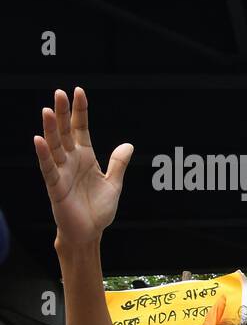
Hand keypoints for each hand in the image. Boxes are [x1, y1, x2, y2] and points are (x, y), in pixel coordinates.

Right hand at [32, 88, 132, 249]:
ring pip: (55, 146)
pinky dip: (44, 154)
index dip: (80, 111)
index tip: (79, 91)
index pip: (81, 129)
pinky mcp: (56, 186)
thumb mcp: (113, 183)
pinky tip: (39, 139)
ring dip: (51, 129)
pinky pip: (48, 168)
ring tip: (48, 110)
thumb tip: (128, 144)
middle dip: (63, 113)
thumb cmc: (98, 209)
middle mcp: (71, 161)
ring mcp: (62, 172)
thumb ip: (118, 163)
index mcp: (85, 157)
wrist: (89, 232)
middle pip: (65, 132)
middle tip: (59, 92)